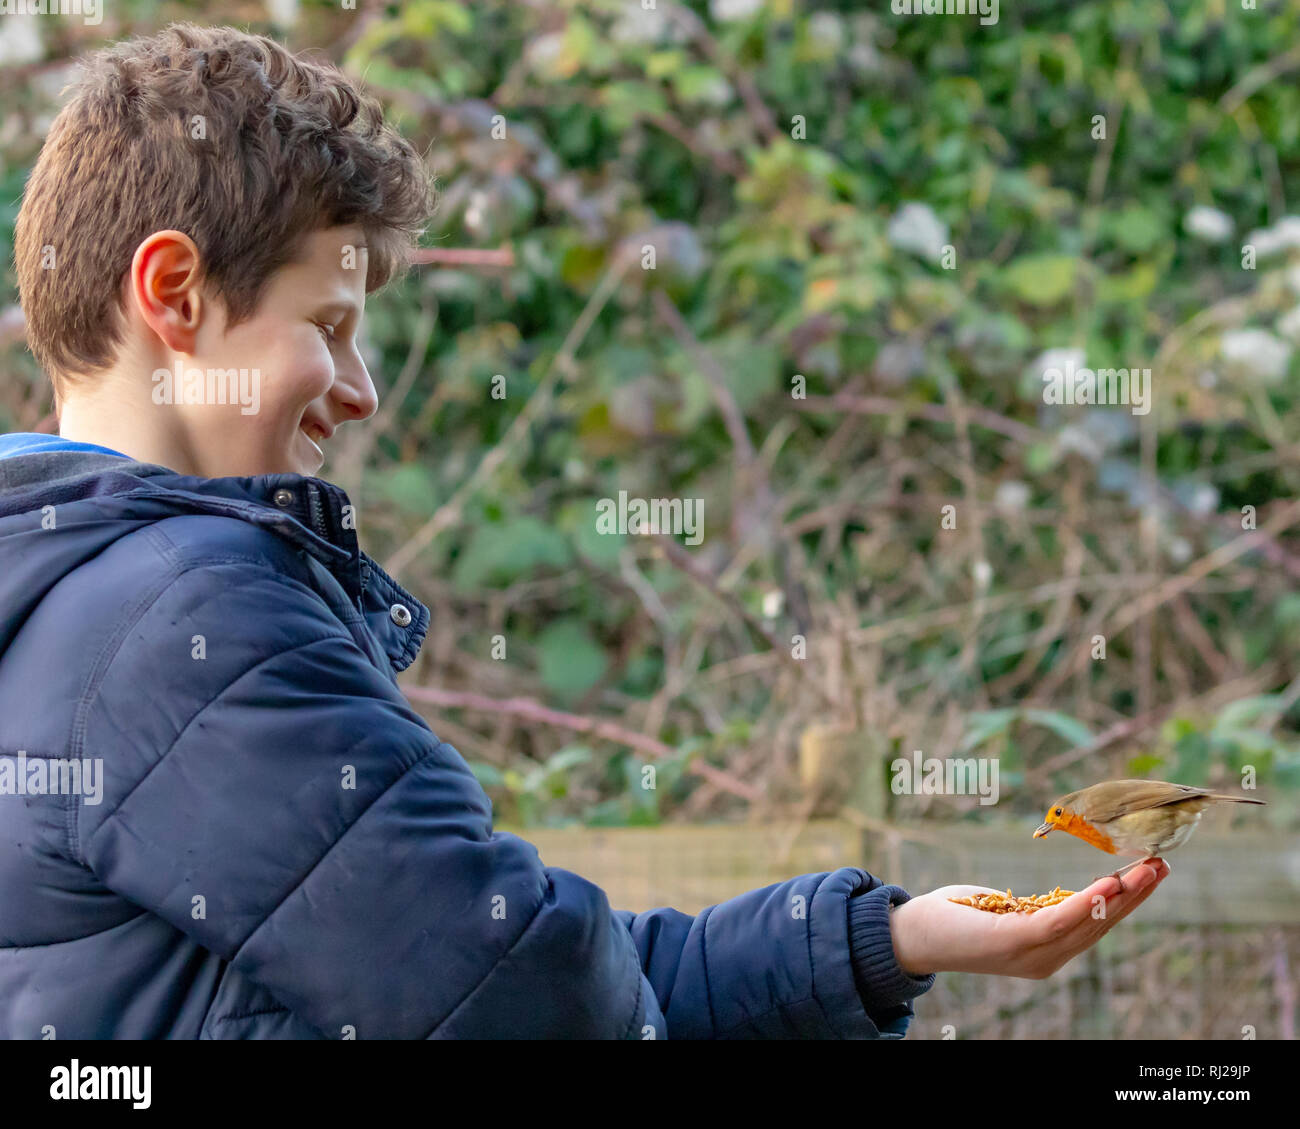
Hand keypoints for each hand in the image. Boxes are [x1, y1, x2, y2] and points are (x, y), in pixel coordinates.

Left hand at [888, 860, 1169, 978]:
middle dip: (1136, 895)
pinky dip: (1086, 904)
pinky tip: (1107, 884)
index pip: (1097, 924)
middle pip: (1102, 924)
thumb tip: (1057, 895)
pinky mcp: (1014, 942)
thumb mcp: (1005, 910)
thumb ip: (1035, 908)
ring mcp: (1032, 954)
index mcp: (1048, 949)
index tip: (1152, 871)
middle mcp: (1047, 958)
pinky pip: (1058, 922)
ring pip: (1089, 923)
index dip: (1127, 900)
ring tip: (1147, 869)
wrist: (914, 935)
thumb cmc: (958, 917)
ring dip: (1122, 895)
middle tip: (1163, 864)